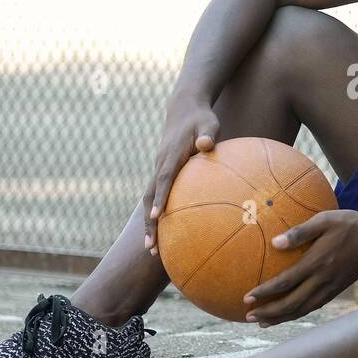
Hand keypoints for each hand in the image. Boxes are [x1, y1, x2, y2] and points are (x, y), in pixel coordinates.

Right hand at [143, 100, 220, 254]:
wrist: (185, 109)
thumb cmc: (201, 117)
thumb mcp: (208, 122)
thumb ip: (208, 134)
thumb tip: (206, 144)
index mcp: (171, 155)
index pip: (164, 179)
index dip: (160, 198)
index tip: (157, 217)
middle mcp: (161, 164)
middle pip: (150, 196)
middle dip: (149, 222)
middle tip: (150, 246)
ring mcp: (159, 169)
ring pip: (150, 199)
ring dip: (150, 223)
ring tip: (152, 249)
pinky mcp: (163, 172)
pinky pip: (157, 195)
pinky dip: (157, 213)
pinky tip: (167, 232)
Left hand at [243, 209, 357, 326]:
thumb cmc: (350, 224)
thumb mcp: (325, 220)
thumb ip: (300, 232)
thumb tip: (274, 242)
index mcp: (317, 262)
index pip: (285, 282)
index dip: (265, 292)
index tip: (247, 298)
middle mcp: (323, 280)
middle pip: (291, 303)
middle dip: (269, 312)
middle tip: (249, 317)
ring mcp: (331, 288)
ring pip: (302, 309)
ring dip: (281, 318)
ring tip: (262, 322)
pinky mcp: (337, 290)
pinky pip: (313, 307)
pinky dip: (297, 314)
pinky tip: (287, 315)